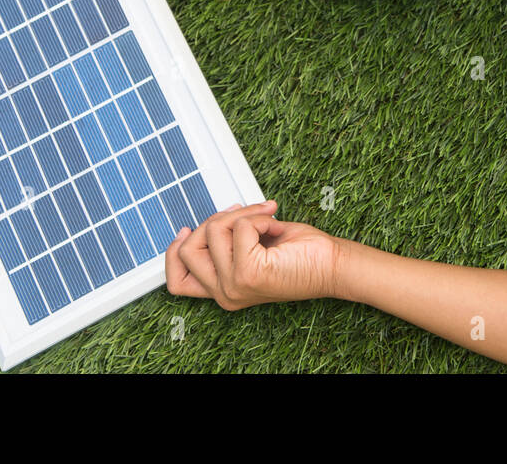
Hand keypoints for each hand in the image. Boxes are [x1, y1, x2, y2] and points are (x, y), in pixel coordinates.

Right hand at [165, 200, 341, 309]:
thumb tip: (213, 219)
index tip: (187, 228)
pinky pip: (240, 227)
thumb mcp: (253, 246)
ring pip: (213, 230)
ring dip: (243, 213)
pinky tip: (275, 226)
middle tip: (245, 213)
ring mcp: (234, 286)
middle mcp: (225, 293)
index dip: (173, 252)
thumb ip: (228, 240)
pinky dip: (259, 217)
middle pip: (188, 248)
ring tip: (267, 219)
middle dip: (215, 219)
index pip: (177, 282)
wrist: (333, 265)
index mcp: (223, 289)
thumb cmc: (303, 253)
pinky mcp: (249, 273)